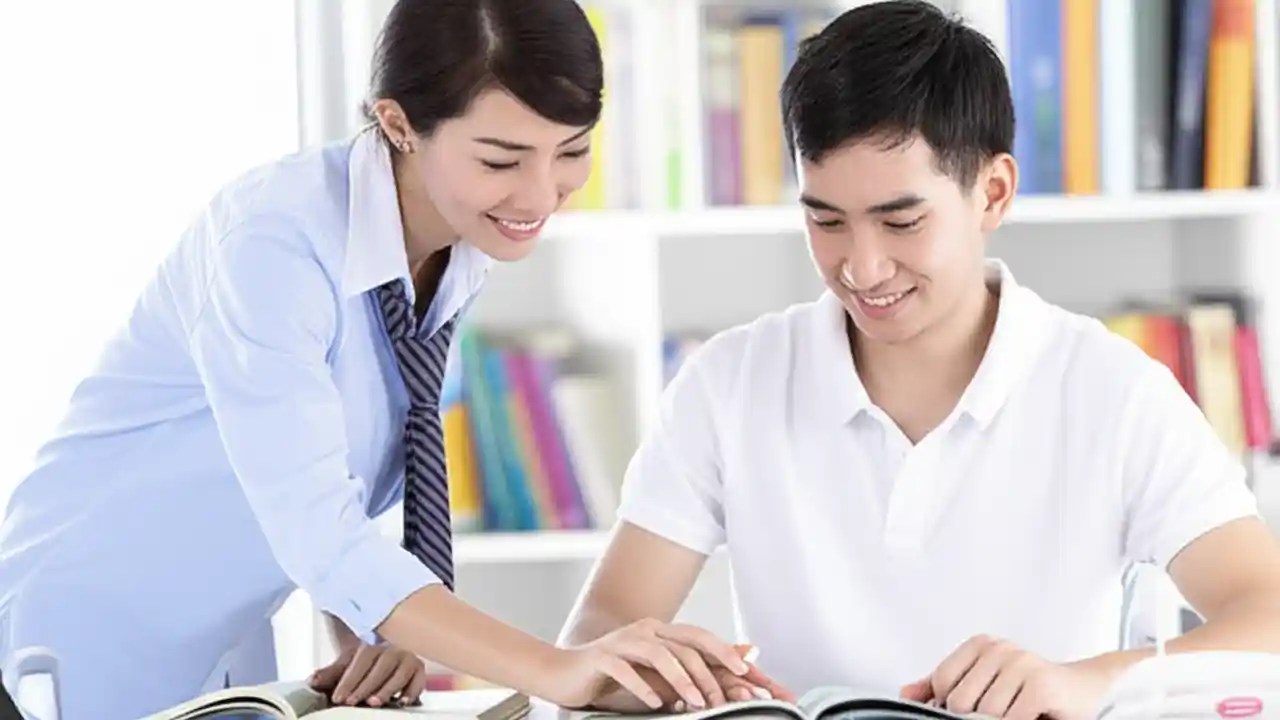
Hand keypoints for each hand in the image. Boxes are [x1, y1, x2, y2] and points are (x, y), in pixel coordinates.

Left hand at [309, 641, 428, 707]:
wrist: (385, 668)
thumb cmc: (363, 670)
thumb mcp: (345, 671)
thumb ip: (330, 675)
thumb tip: (312, 680)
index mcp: (371, 648)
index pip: (361, 659)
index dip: (349, 679)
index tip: (338, 697)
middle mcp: (391, 651)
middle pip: (382, 665)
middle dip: (366, 685)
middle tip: (352, 702)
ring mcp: (407, 660)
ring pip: (400, 672)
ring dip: (387, 689)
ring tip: (374, 703)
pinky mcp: (419, 672)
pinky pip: (420, 680)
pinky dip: (413, 691)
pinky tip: (403, 702)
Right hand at [592, 644, 795, 712]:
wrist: (563, 673)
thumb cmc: (612, 675)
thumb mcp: (656, 673)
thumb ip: (690, 668)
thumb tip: (737, 659)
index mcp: (660, 632)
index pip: (700, 638)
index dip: (726, 653)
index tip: (751, 673)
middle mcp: (644, 631)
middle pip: (685, 644)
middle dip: (709, 670)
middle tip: (724, 697)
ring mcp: (623, 642)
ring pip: (660, 654)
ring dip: (682, 680)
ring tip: (696, 702)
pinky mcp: (603, 657)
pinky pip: (626, 670)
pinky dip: (644, 687)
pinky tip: (656, 703)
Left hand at [899, 635, 1115, 719]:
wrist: (1084, 690)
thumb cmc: (1032, 690)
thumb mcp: (983, 682)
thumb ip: (944, 685)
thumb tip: (907, 693)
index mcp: (981, 645)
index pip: (941, 681)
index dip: (947, 704)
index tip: (966, 710)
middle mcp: (999, 649)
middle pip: (959, 701)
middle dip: (975, 717)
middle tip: (1001, 713)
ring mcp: (1020, 664)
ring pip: (984, 714)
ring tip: (1018, 713)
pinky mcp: (1039, 685)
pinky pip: (1010, 719)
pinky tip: (1031, 716)